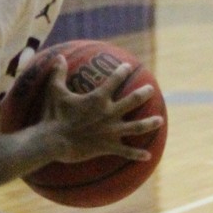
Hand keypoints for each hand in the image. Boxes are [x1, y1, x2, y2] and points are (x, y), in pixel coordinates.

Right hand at [38, 57, 159, 164]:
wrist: (53, 141)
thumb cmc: (53, 115)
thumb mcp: (54, 91)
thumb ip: (58, 73)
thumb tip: (58, 57)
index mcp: (98, 98)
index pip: (114, 81)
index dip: (122, 72)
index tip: (128, 67)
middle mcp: (109, 113)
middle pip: (132, 101)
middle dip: (144, 94)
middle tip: (151, 89)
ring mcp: (110, 131)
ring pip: (137, 127)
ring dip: (150, 123)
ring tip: (160, 120)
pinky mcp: (107, 147)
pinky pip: (126, 152)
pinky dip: (137, 154)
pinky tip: (148, 155)